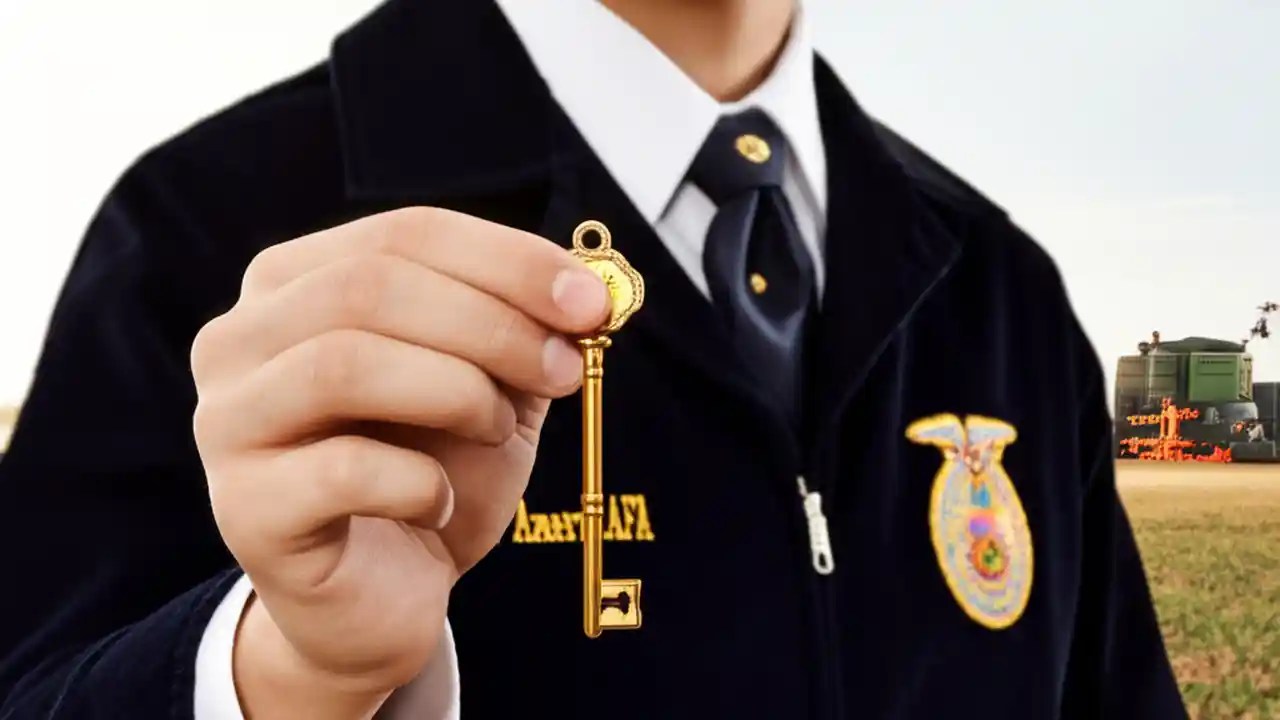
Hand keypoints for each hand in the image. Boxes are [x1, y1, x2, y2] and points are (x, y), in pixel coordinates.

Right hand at [190, 207, 609, 716]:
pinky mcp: (245, 508)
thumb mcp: (489, 387)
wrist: (382, 599)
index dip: (510, 261)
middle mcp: (240, 338)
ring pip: (343, 363)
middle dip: (492, 323)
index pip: (406, 233)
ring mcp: (228, 422)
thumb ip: (523, 330)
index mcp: (295, 283)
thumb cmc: (429, 477)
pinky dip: (419, 483)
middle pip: (369, 285)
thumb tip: (584, 290)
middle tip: (567, 369)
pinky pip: (341, 470)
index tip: (592, 303)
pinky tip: (437, 503)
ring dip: (456, 392)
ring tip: (498, 429)